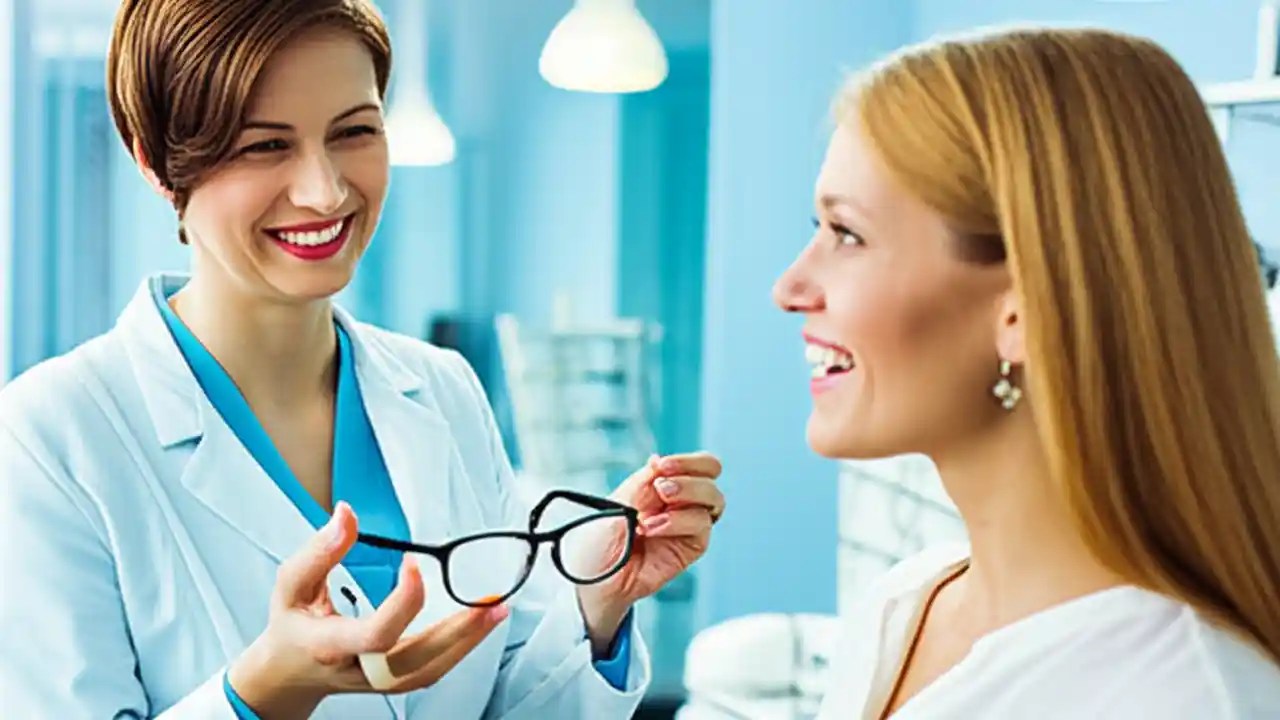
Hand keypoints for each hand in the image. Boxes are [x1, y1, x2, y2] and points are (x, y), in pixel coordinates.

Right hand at [227, 502, 508, 718]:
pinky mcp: (395, 682)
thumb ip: (319, 550)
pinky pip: (433, 670)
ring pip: (430, 670)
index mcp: (331, 646)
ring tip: (497, 609)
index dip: (402, 603)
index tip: (413, 563)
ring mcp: (379, 682)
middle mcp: (359, 670)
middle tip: (490, 602)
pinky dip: (461, 648)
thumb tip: (347, 512)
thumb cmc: (292, 624)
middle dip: (456, 632)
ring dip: (468, 641)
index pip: (375, 634)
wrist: (288, 674)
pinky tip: (481, 623)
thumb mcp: (291, 584)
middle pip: (415, 661)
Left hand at [577, 451, 724, 652]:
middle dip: (688, 477)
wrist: (596, 577)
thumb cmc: (601, 540)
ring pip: (713, 500)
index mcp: (666, 483)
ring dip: (685, 497)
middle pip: (711, 476)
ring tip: (650, 515)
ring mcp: (688, 524)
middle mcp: (682, 502)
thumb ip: (642, 483)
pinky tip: (652, 530)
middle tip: (661, 487)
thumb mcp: (617, 502)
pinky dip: (677, 523)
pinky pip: (701, 527)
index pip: (697, 463)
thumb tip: (658, 461)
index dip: (687, 461)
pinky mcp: (691, 547)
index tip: (662, 466)